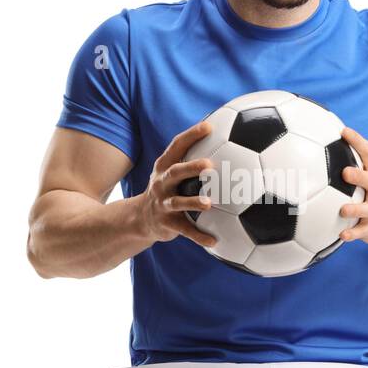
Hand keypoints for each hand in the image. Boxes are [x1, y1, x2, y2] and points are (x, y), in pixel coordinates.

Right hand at [136, 120, 218, 248]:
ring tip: (208, 204)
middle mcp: (162, 183)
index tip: (208, 127)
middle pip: (175, 172)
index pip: (176, 146)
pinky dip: (199, 236)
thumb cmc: (167, 189)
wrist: (141, 218)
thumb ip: (192, 157)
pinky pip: (185, 231)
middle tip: (208, 164)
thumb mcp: (172, 171)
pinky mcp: (167, 224)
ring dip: (193, 202)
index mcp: (165, 166)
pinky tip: (214, 241)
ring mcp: (163, 204)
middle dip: (190, 168)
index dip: (191, 136)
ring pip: (178, 202)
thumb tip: (226, 137)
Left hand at [337, 126, 367, 245]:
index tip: (344, 131)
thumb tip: (316, 135)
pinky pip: (362, 232)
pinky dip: (353, 234)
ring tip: (342, 210)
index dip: (358, 141)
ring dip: (356, 208)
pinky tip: (341, 235)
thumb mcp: (365, 173)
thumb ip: (347, 157)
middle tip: (345, 172)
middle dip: (360, 176)